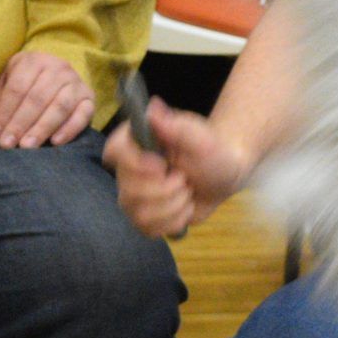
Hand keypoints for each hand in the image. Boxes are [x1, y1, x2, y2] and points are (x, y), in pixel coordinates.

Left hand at [0, 51, 94, 147]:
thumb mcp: (5, 86)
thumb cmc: (24, 85)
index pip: (17, 88)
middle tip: (8, 144)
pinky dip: (69, 130)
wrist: (55, 76)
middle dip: (20, 123)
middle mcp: (58, 67)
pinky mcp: (89, 98)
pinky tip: (54, 142)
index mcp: (33, 60)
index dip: (5, 113)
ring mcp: (76, 82)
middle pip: (37, 98)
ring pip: (59, 106)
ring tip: (27, 146)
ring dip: (42, 128)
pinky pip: (82, 115)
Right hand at [105, 101, 250, 236]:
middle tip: (185, 178)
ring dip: (174, 206)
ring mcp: (133, 194)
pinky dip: (174, 221)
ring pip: (139, 213)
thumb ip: (178, 126)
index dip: (135, 164)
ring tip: (187, 192)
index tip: (162, 166)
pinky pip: (149, 229)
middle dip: (167, 189)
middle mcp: (128, 168)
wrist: (224, 176)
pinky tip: (183, 208)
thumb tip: (152, 109)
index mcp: (137, 141)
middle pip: (129, 190)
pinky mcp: (143, 216)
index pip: (114, 151)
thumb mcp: (202, 138)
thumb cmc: (213, 152)